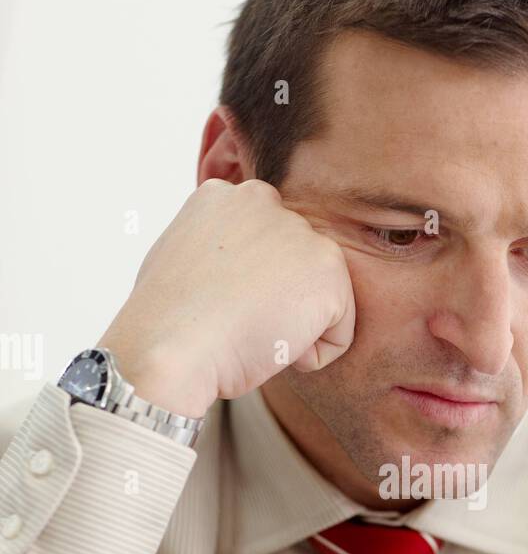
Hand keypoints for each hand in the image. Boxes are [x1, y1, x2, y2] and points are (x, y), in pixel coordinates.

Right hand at [97, 178, 355, 416]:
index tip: (214, 305)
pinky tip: (268, 347)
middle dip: (273, 303)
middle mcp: (267, 202)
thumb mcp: (179, 261)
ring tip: (247, 332)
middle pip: (294, 270)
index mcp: (225, 196)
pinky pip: (337, 335)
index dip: (243, 290)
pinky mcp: (329, 274)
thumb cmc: (164, 324)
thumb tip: (227, 267)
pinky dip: (309, 356)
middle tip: (231, 321)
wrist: (169, 350)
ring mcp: (302, 234)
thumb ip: (213, 249)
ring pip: (317, 300)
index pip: (262, 248)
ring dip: (291, 328)